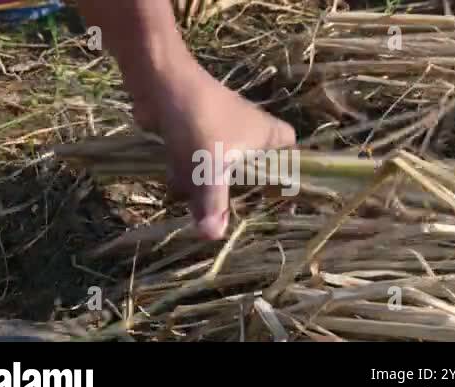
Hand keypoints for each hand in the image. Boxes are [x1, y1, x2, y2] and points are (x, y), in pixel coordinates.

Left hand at [132, 60, 295, 239]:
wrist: (160, 82)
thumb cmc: (199, 119)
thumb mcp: (210, 166)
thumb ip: (214, 202)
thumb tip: (213, 237)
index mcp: (271, 138)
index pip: (294, 165)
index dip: (287, 187)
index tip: (278, 211)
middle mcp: (254, 138)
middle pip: (258, 176)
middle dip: (243, 198)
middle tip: (236, 222)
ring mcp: (226, 139)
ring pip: (227, 174)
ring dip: (213, 192)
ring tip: (206, 215)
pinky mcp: (200, 141)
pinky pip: (202, 169)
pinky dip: (192, 181)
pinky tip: (182, 194)